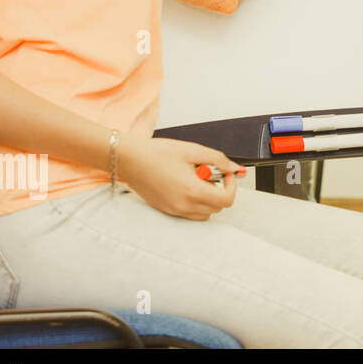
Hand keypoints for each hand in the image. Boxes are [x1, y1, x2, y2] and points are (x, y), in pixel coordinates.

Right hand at [117, 135, 241, 219]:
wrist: (129, 159)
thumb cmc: (157, 153)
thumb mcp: (193, 150)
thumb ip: (218, 159)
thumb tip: (233, 168)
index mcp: (192, 190)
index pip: (226, 200)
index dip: (231, 186)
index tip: (226, 174)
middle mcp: (183, 205)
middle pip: (217, 208)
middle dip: (219, 191)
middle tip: (210, 173)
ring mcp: (174, 210)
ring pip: (204, 213)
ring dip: (208, 199)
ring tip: (196, 179)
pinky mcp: (166, 210)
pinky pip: (189, 213)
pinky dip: (195, 202)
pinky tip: (185, 184)